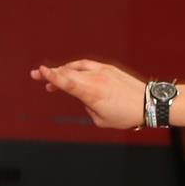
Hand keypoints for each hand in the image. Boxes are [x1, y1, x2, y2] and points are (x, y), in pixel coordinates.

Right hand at [31, 59, 145, 128]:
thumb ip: (88, 107)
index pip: (67, 82)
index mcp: (92, 93)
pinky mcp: (109, 68)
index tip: (41, 71)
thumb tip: (84, 98)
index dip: (52, 76)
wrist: (148, 103)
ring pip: (76, 67)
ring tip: (53, 76)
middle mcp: (95, 79)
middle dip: (50, 73)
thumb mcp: (101, 120)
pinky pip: (87, 64)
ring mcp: (102, 71)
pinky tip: (71, 71)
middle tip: (36, 74)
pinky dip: (76, 67)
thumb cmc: (126, 115)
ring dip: (63, 70)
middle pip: (68, 73)